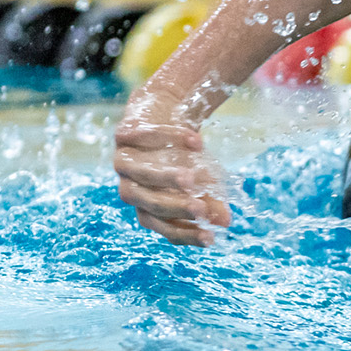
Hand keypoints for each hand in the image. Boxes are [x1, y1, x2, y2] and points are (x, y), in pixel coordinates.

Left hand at [113, 109, 231, 246]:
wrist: (160, 113)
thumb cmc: (179, 153)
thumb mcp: (196, 179)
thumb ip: (208, 200)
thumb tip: (226, 221)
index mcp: (146, 204)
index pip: (163, 225)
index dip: (185, 233)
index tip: (210, 238)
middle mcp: (131, 187)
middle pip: (149, 204)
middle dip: (176, 207)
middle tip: (201, 209)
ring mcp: (123, 161)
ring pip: (141, 174)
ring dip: (166, 177)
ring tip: (192, 178)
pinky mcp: (123, 134)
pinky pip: (144, 138)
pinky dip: (170, 139)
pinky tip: (196, 141)